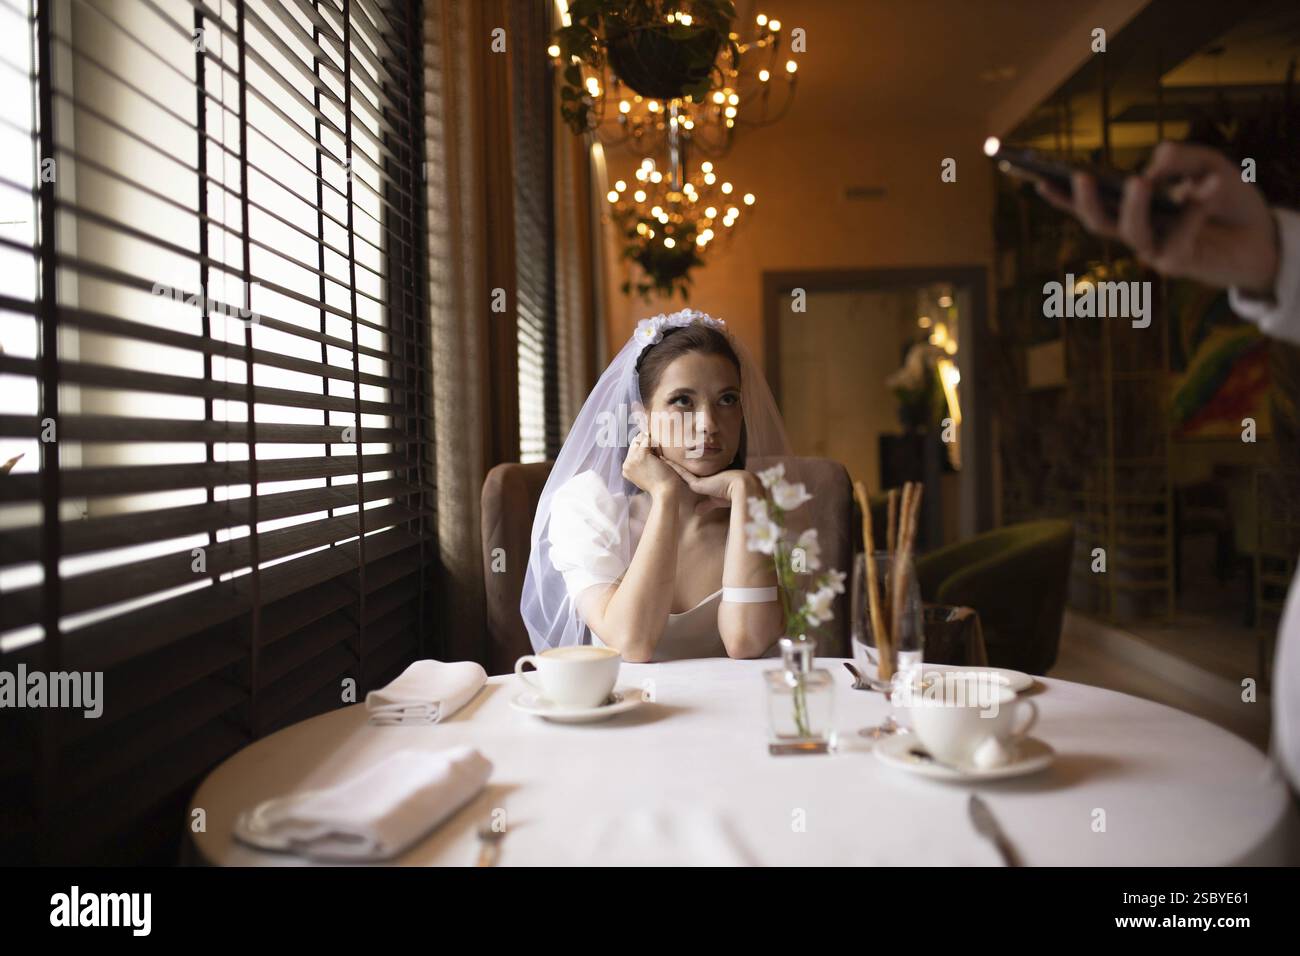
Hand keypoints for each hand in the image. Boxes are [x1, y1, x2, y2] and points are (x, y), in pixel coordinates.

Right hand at [622, 431, 687, 501]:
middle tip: (657, 456)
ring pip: (640, 439)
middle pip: (635, 443)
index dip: (643, 449)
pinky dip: (656, 444)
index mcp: (625, 470)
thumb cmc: (659, 485)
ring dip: (652, 444)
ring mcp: (632, 459)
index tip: (654, 457)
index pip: (631, 450)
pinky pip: (647, 439)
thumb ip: (641, 467)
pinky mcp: (641, 454)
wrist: (665, 492)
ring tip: (659, 456)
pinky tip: (660, 455)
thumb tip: (648, 454)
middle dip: (647, 445)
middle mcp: (626, 464)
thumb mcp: (646, 476)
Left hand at [662, 462, 757, 515]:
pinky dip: (671, 466)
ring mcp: (697, 479)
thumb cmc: (731, 494)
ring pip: (678, 470)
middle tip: (659, 457)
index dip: (677, 472)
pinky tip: (662, 459)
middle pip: (680, 471)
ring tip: (657, 455)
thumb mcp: (716, 501)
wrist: (740, 487)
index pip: (686, 477)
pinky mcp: (697, 482)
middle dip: (670, 465)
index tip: (668, 468)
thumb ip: (706, 505)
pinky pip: (680, 472)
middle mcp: (698, 479)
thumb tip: (697, 511)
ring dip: (668, 463)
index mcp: (702, 483)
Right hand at [1035, 141, 1279, 296]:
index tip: (1038, 179)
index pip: (1091, 201)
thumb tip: (1149, 167)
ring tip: (1140, 182)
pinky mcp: (1177, 262)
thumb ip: (1180, 157)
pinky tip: (1212, 185)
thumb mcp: (1208, 163)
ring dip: (1133, 207)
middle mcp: (1137, 229)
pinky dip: (1194, 208)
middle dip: (1085, 202)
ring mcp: (1154, 248)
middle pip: (1098, 221)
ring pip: (1130, 232)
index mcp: (1133, 206)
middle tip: (1080, 177)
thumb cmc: (1228, 198)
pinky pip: (1177, 235)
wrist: (1265, 233)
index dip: (1062, 194)